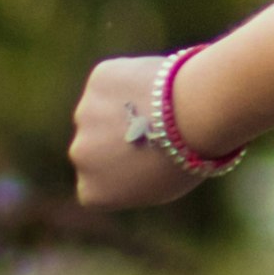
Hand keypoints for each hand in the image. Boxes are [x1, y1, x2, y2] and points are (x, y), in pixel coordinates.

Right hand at [68, 52, 214, 213]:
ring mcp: (85, 115)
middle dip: (116, 138)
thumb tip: (126, 165)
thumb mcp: (158, 188)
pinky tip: (155, 87)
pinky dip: (129, 81)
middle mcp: (79, 155)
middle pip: (95, 146)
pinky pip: (111, 82)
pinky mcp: (97, 81)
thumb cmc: (186, 158)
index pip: (99, 182)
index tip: (149, 162)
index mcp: (92, 193)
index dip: (125, 168)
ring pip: (100, 111)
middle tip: (156, 132)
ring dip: (121, 108)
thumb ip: (129, 181)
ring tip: (159, 109)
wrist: (194, 115)